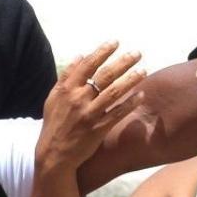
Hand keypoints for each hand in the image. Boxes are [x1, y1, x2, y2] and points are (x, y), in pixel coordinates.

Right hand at [38, 42, 146, 174]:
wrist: (53, 154)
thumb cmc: (54, 124)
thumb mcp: (53, 98)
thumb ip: (66, 77)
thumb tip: (80, 56)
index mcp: (66, 90)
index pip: (87, 65)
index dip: (102, 52)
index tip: (115, 42)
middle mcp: (78, 99)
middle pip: (104, 76)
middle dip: (122, 62)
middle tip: (137, 53)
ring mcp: (89, 114)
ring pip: (113, 92)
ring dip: (130, 80)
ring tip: (143, 71)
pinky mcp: (98, 129)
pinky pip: (117, 113)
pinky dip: (129, 103)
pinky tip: (140, 95)